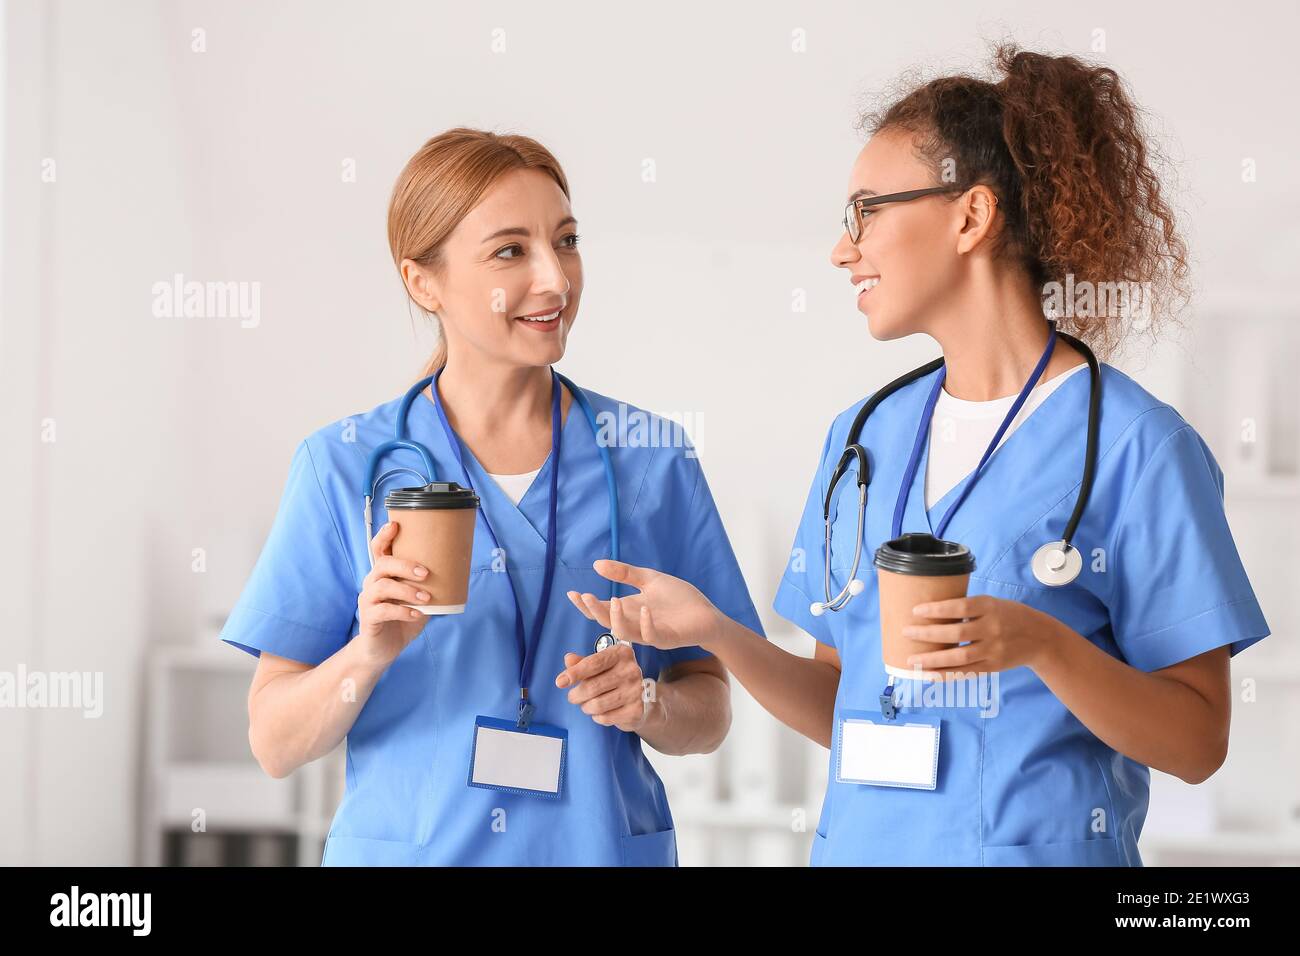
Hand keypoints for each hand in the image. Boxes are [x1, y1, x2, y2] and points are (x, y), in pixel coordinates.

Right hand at [354, 521, 430, 665]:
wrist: (385, 649)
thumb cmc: (404, 618)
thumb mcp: (419, 598)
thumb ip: (430, 585)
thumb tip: (458, 568)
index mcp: (384, 574)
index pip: (378, 549)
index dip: (384, 536)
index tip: (395, 525)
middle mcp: (372, 583)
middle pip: (382, 564)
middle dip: (405, 565)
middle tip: (426, 573)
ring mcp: (368, 600)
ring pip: (382, 586)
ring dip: (407, 590)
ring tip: (426, 598)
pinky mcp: (368, 618)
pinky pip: (383, 611)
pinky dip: (402, 611)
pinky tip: (416, 614)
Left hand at [555, 645, 649, 731]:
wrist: (642, 699)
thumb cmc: (616, 679)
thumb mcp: (601, 666)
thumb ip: (583, 662)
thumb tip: (568, 659)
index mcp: (621, 654)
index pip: (594, 663)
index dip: (575, 673)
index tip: (560, 682)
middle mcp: (631, 670)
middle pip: (592, 686)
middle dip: (576, 695)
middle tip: (573, 697)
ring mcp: (636, 690)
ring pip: (597, 704)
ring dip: (586, 707)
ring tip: (586, 705)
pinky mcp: (636, 709)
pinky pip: (606, 717)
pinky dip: (597, 717)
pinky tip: (600, 712)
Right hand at [564, 559, 721, 651]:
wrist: (706, 614)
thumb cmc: (678, 599)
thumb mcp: (649, 579)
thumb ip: (625, 573)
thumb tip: (596, 564)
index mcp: (629, 610)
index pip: (601, 610)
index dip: (585, 605)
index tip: (571, 593)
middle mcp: (634, 624)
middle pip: (606, 622)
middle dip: (593, 611)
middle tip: (585, 597)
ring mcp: (649, 633)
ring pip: (624, 633)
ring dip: (616, 618)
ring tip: (613, 600)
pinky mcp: (667, 638)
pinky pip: (651, 636)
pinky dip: (645, 623)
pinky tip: (645, 609)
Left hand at [902, 595, 1062, 678]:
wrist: (1041, 638)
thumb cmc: (1009, 615)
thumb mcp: (993, 603)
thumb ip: (968, 608)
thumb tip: (932, 610)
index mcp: (990, 607)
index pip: (960, 608)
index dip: (937, 609)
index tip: (916, 611)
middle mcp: (992, 628)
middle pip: (956, 633)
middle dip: (928, 634)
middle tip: (907, 632)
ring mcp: (994, 649)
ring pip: (959, 657)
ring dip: (933, 660)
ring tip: (912, 659)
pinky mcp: (994, 666)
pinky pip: (967, 672)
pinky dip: (947, 674)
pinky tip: (930, 674)